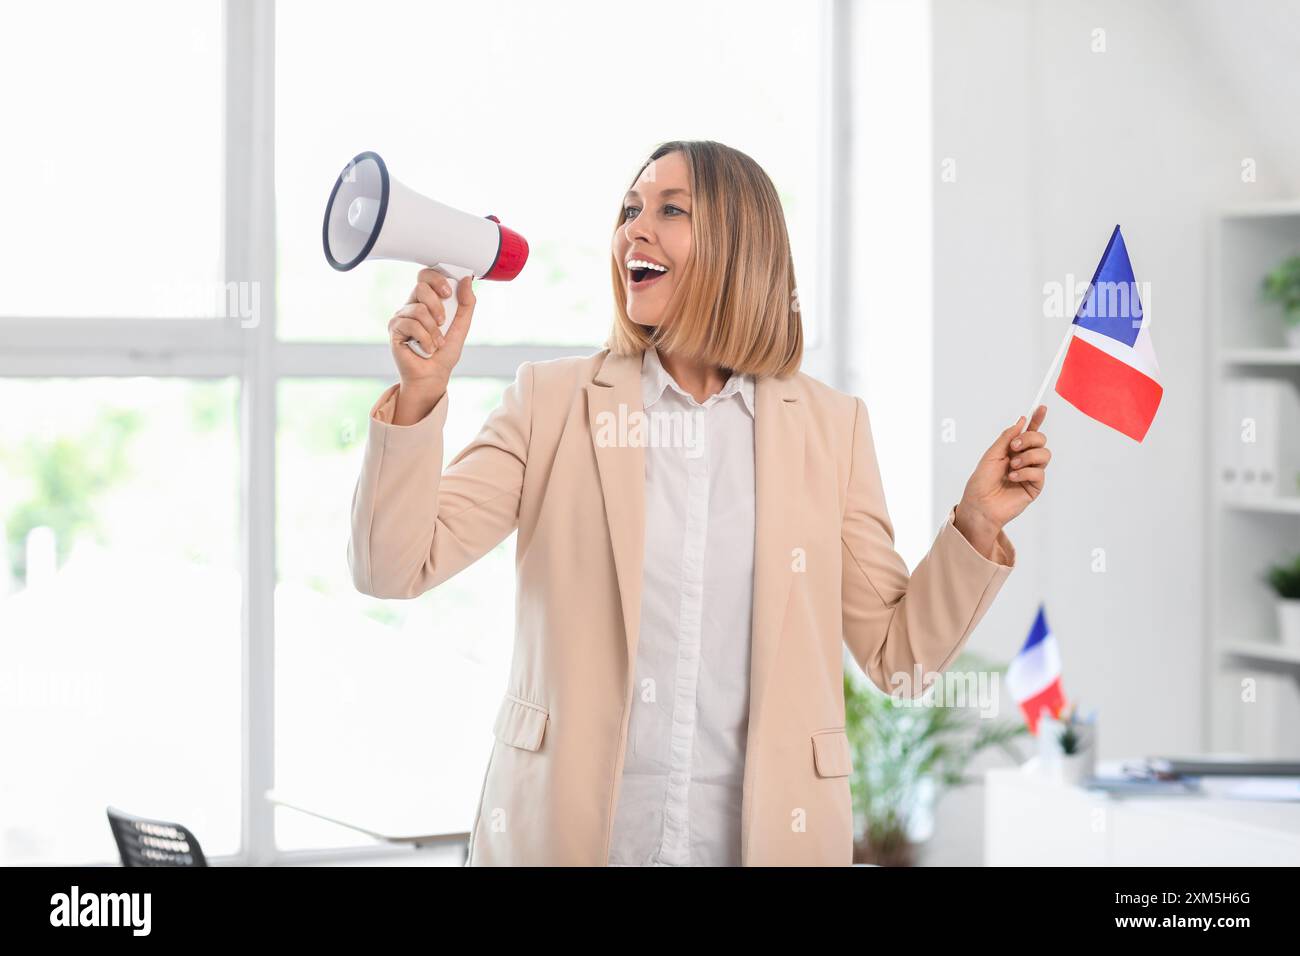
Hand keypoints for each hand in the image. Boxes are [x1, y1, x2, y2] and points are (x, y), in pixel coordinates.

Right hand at [386, 269, 476, 422]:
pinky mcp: (394, 328)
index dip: (437, 279)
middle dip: (437, 305)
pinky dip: (424, 339)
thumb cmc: (444, 353)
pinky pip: (410, 324)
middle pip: (421, 286)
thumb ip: (466, 303)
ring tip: (436, 343)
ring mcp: (402, 316)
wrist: (433, 375)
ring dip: (433, 330)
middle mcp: (412, 305)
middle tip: (443, 322)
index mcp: (427, 301)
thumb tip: (466, 279)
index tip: (448, 292)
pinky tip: (426, 349)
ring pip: (418, 309)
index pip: (426, 276)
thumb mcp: (462, 326)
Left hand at [954, 405, 1050, 555]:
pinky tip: (1013, 477)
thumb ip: (1008, 437)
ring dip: (1027, 456)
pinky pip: (1039, 472)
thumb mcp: (992, 454)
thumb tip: (1022, 420)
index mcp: (1013, 450)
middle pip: (1041, 439)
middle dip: (1029, 438)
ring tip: (1012, 465)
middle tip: (1014, 447)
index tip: (1042, 407)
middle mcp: (1025, 459)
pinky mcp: (1035, 486)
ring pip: (1045, 454)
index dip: (1037, 419)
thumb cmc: (981, 481)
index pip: (1029, 432)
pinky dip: (1025, 472)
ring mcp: (1031, 473)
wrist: (980, 504)